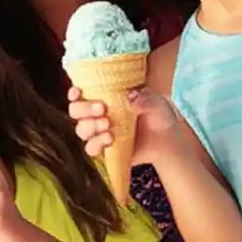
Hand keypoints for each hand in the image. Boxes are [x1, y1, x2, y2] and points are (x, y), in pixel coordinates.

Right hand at [68, 86, 183, 165]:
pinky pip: (91, 148)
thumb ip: (144, 98)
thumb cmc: (158, 114)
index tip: (78, 92)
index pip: (80, 93)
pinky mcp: (105, 148)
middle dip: (84, 109)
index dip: (74, 93)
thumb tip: (129, 96)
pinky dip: (96, 144)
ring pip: (81, 130)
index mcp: (104, 96)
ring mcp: (100, 132)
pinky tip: (110, 139)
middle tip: (102, 109)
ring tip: (108, 125)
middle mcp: (97, 113)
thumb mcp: (156, 102)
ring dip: (90, 127)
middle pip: (75, 111)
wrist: (167, 140)